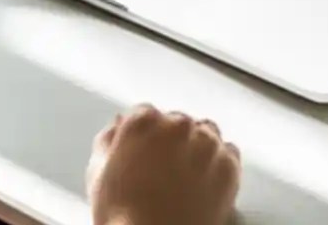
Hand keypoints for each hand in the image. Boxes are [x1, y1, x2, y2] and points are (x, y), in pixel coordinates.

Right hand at [87, 104, 241, 224]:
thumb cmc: (121, 214)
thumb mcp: (98, 173)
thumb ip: (108, 140)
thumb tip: (118, 124)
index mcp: (143, 121)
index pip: (145, 113)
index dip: (143, 136)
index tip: (143, 151)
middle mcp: (178, 125)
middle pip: (177, 122)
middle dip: (171, 140)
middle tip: (164, 169)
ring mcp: (207, 144)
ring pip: (207, 132)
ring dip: (198, 146)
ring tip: (187, 174)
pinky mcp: (229, 165)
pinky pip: (228, 152)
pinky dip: (218, 162)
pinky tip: (205, 180)